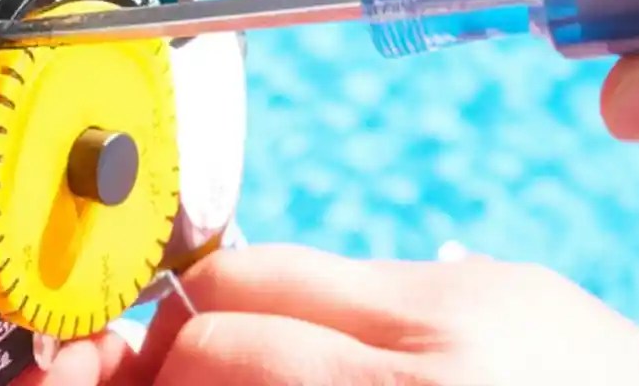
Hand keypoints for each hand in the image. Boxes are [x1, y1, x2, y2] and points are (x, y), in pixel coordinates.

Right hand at [122, 244, 638, 385]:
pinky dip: (331, 311)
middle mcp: (441, 330)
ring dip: (254, 311)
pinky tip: (344, 357)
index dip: (158, 367)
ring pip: (304, 264)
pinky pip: (376, 274)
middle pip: (244, 278)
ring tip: (252, 363)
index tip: (134, 383)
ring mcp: (476, 286)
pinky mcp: (505, 273)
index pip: (224, 348)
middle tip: (170, 368)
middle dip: (183, 322)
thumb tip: (194, 373)